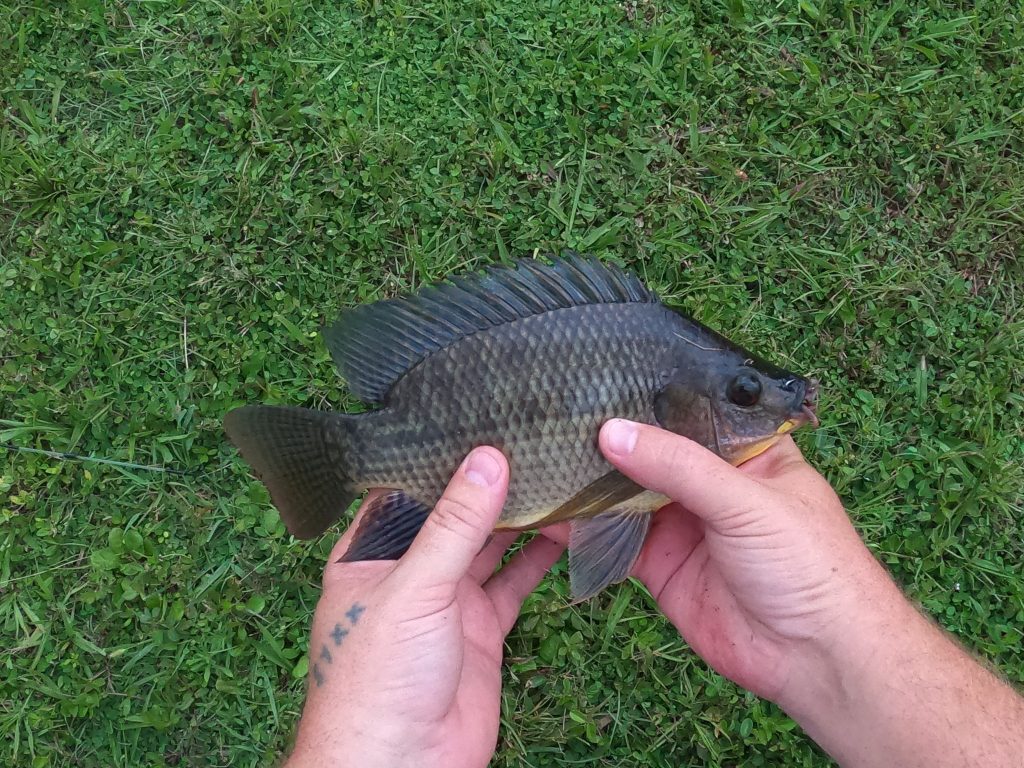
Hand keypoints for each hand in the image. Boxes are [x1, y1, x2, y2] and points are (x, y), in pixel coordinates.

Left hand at [286, 447, 564, 767]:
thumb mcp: (414, 589)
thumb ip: (454, 525)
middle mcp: (408, 572)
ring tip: (554, 473)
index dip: (439, 457)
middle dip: (487, 483)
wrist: (402, 766)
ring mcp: (447, 602)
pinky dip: (537, 560)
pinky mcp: (481, 630)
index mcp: (370, 554)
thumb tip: (487, 459)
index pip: (406, 490)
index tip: (477, 418)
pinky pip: (512, 584)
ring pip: (488, 546)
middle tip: (529, 439)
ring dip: (519, 517)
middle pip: (453, 515)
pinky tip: (564, 529)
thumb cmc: (377, 679)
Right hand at [569, 422, 1023, 767]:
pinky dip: (583, 527)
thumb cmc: (808, 565)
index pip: (691, 409)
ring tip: (539, 451)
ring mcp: (682, 522)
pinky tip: (546, 508)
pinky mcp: (659, 564)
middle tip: (553, 411)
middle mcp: (710, 482)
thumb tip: (613, 432)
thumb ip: (680, 466)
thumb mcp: (746, 500)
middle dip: (610, 437)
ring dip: (589, 479)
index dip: (649, 394)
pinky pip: (614, 537)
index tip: (597, 373)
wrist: (814, 659)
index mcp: (745, 451)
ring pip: (625, 492)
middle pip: (651, 450)